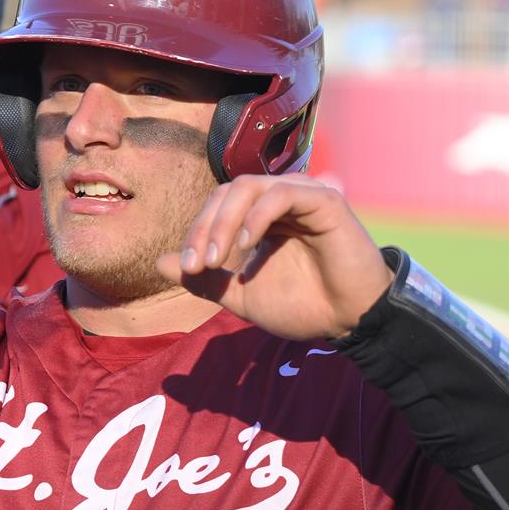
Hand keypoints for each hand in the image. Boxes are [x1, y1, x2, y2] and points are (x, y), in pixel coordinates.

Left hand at [157, 174, 394, 339]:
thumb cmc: (302, 306)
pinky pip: (281, 194)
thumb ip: (204, 278)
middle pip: (227, 192)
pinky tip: (246, 246)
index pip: (217, 206)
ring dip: (225, 221)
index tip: (189, 269)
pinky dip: (257, 216)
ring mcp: (303, 195)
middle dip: (205, 227)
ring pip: (249, 187)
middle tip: (199, 264)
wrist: (348, 322)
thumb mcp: (240, 294)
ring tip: (218, 257)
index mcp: (261, 216)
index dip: (197, 232)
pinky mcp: (325, 200)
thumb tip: (160, 262)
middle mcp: (280, 199)